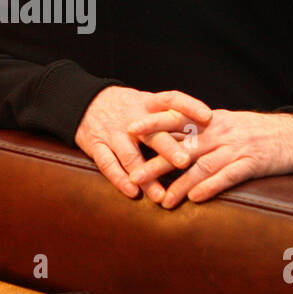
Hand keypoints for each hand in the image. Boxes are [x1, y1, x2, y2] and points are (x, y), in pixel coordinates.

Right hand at [74, 86, 211, 202]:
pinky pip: (108, 164)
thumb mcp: (145, 103)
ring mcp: (112, 132)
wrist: (83, 102)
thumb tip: (205, 131)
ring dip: (146, 175)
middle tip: (184, 161)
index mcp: (146, 103)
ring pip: (130, 155)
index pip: (171, 99)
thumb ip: (169, 117)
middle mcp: (130, 116)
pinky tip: (133, 192)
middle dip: (167, 148)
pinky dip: (120, 179)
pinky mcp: (96, 145)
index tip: (208, 116)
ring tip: (161, 194)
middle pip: (152, 132)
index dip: (189, 105)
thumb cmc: (125, 107)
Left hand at [127, 109, 292, 208]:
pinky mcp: (253, 162)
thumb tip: (172, 140)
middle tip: (134, 175)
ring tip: (162, 200)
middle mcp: (219, 131)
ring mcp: (236, 147)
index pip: (176, 119)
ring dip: (180, 183)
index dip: (153, 123)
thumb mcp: (227, 125)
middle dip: (156, 160)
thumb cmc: (258, 132)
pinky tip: (196, 198)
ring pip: (202, 164)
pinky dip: (211, 186)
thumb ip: (201, 131)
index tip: (129, 129)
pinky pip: (228, 175)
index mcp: (211, 120)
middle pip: (182, 145)